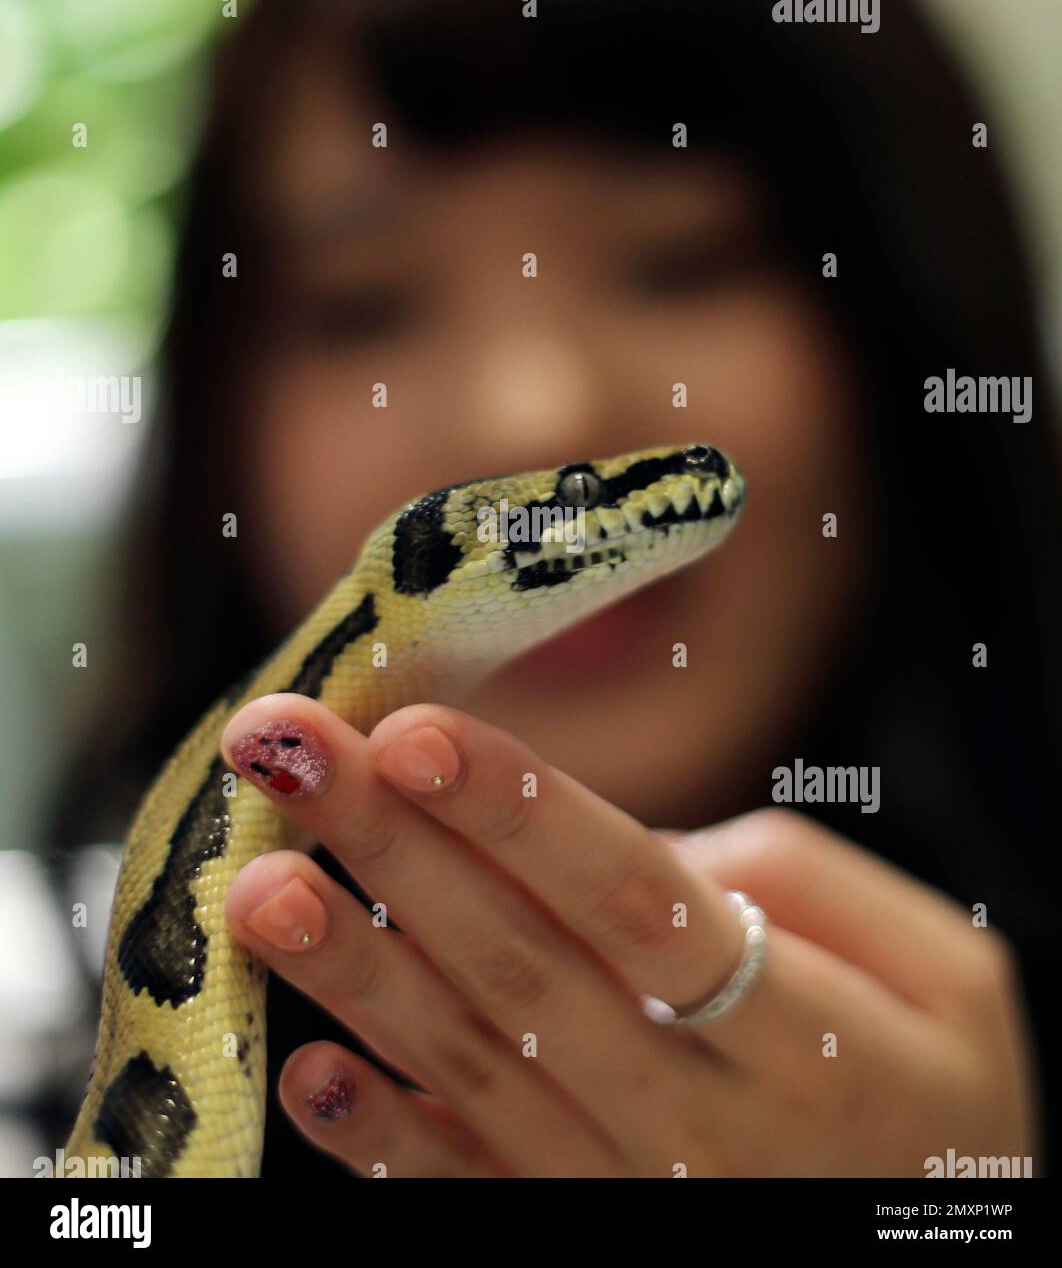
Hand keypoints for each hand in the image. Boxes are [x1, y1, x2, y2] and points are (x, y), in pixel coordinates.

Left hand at [221, 693, 1038, 1176]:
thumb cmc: (938, 1084)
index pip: (638, 903)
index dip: (523, 815)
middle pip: (529, 970)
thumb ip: (796, 882)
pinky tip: (307, 1067)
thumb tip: (633, 842)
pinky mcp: (584, 1238)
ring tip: (261, 883)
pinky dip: (382, 1141)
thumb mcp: (939, 969)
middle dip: (400, 851)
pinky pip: (471, 1196)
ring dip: (360, 976)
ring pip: (476, 1076)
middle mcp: (702, 1122)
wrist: (948, 1238)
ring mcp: (634, 1194)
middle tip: (293, 755)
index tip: (418, 734)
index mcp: (798, 1034)